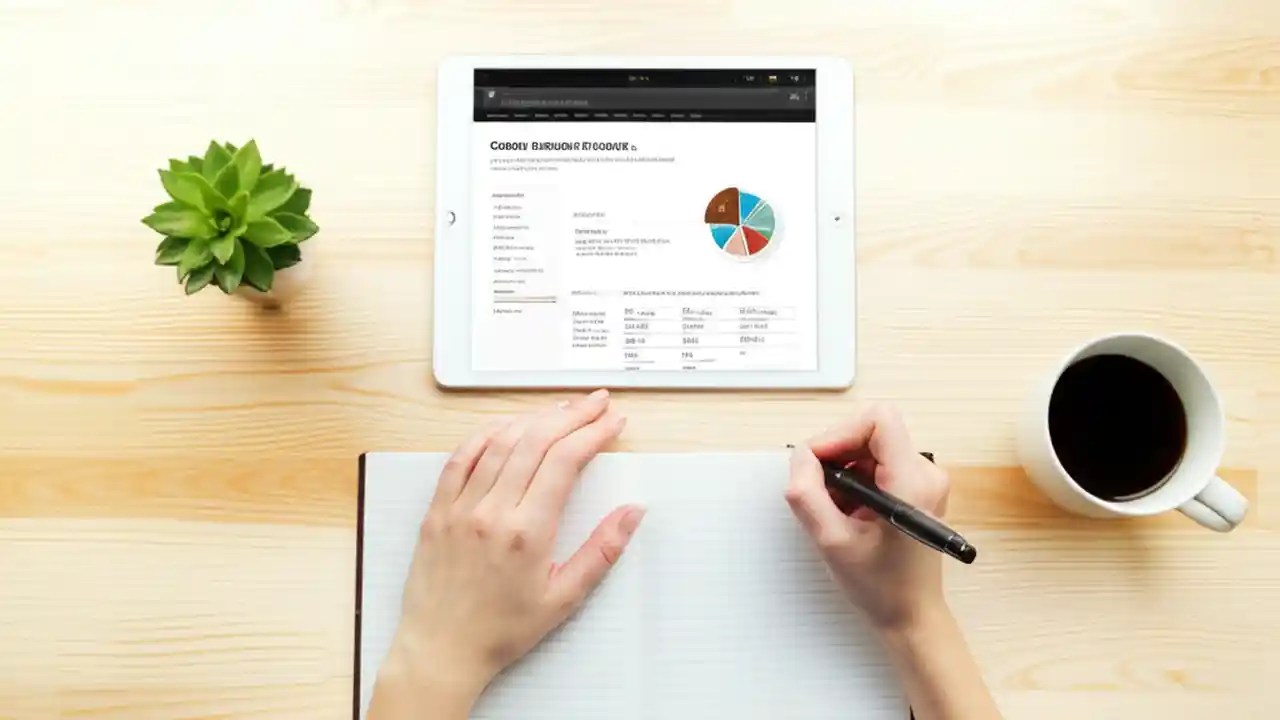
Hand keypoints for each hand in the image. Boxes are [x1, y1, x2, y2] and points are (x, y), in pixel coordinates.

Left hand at [368, 390, 644, 719]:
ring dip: (534, 418)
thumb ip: (601, 551)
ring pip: (500, 442)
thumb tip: (632, 512)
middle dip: (571, 414)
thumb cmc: (501, 631)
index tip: (613, 422)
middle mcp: (491, 512)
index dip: (593, 433)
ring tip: (560, 409)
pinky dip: (485, 435)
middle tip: (596, 402)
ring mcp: (460, 508)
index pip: (565, 461)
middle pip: (536, 441)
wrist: (441, 650)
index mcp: (527, 532)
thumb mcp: (564, 598)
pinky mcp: (437, 511)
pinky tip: (506, 426)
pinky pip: (460, 458)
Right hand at [785, 404, 950, 631]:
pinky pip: (876, 463)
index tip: (818, 462)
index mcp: (912, 483)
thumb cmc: (881, 585)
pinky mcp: (916, 487)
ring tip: (834, 508)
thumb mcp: (831, 541)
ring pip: (870, 447)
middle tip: (819, 490)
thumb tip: (800, 457)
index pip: (878, 420)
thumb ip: (808, 494)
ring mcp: (923, 479)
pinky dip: (853, 481)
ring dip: (843, 471)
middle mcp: (925, 473)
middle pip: (871, 431)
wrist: (910, 614)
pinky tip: (847, 512)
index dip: (840, 433)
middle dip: (836, 455)